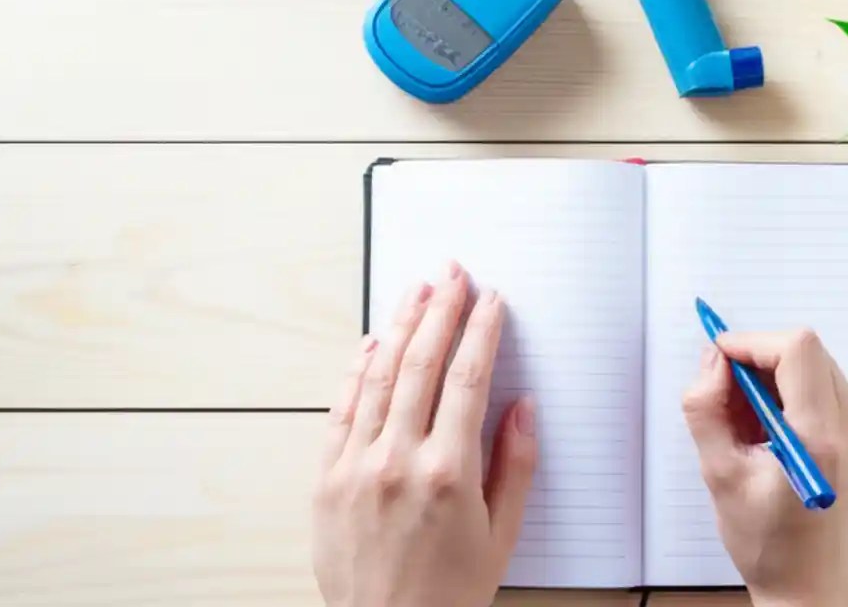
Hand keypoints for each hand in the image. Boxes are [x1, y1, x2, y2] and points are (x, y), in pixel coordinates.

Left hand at [312, 263, 537, 606]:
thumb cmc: (448, 594)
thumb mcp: (501, 537)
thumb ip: (515, 467)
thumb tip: (520, 407)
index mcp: (448, 473)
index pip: (468, 379)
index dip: (482, 332)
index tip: (492, 301)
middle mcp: (397, 461)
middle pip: (421, 364)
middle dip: (442, 310)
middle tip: (453, 273)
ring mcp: (355, 466)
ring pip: (378, 376)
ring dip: (400, 325)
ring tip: (418, 290)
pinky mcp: (326, 478)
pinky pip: (341, 409)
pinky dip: (357, 369)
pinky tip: (372, 341)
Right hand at [683, 330, 847, 606]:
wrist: (815, 591)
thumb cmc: (770, 547)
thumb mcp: (720, 476)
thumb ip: (706, 409)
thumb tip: (712, 363)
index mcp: (822, 439)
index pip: (796, 350)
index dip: (750, 343)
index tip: (718, 357)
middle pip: (807, 352)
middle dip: (759, 359)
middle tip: (725, 392)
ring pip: (816, 366)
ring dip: (774, 377)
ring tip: (745, 422)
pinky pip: (826, 390)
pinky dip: (792, 394)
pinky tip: (768, 432)